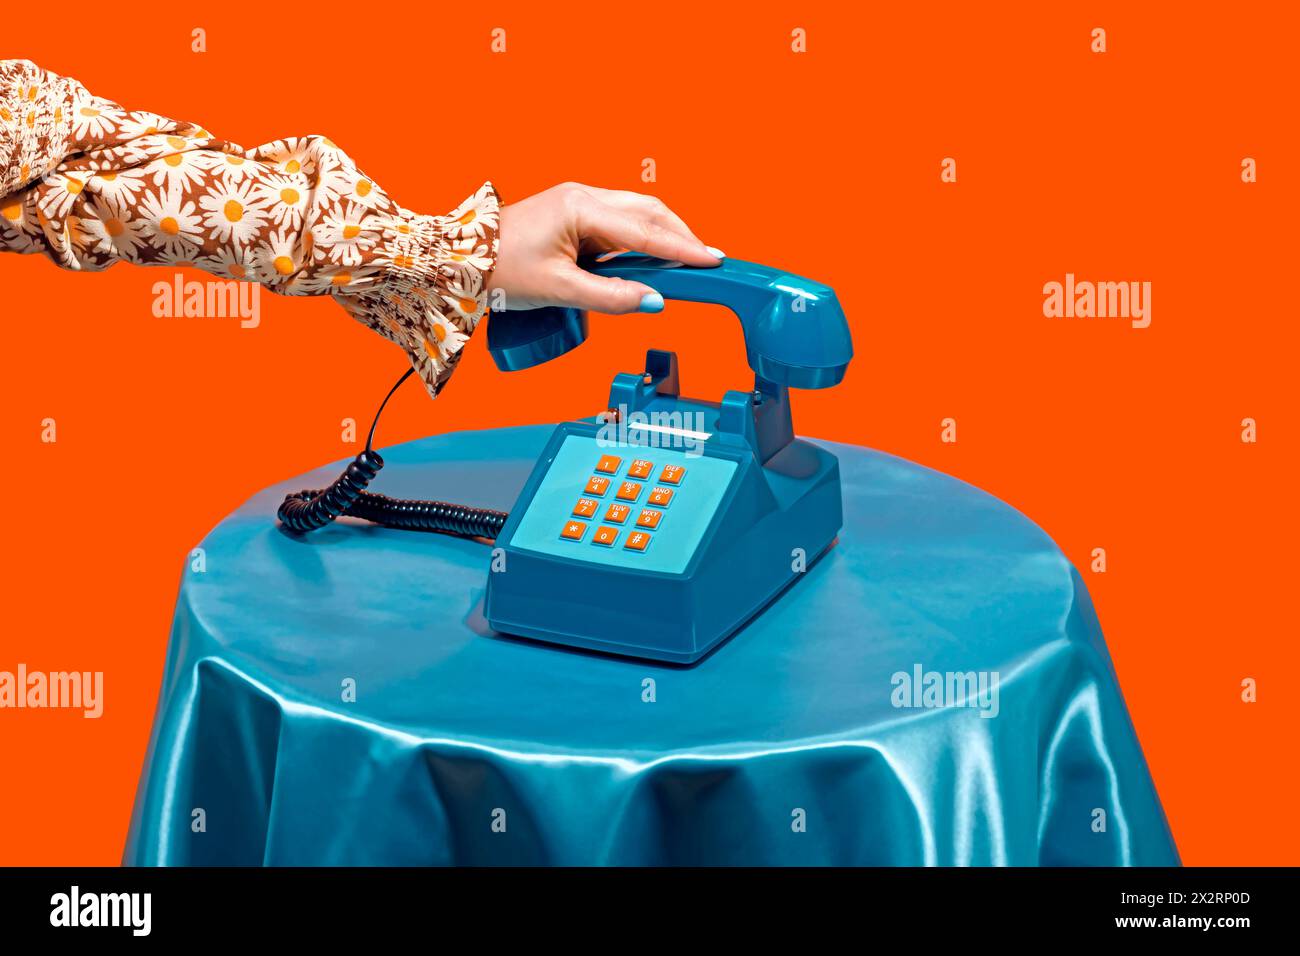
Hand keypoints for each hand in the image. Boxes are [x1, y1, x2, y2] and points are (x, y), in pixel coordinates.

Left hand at [485, 182, 723, 313]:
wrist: (458, 261)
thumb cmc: (498, 269)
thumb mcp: (559, 290)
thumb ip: (611, 298)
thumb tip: (653, 302)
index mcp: (580, 207)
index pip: (645, 231)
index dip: (682, 249)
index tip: (711, 261)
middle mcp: (582, 197)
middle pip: (648, 212)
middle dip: (680, 236)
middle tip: (705, 262)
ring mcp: (577, 203)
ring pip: (635, 215)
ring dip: (661, 237)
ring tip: (684, 263)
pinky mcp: (572, 216)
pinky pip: (617, 224)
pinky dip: (640, 240)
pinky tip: (650, 260)